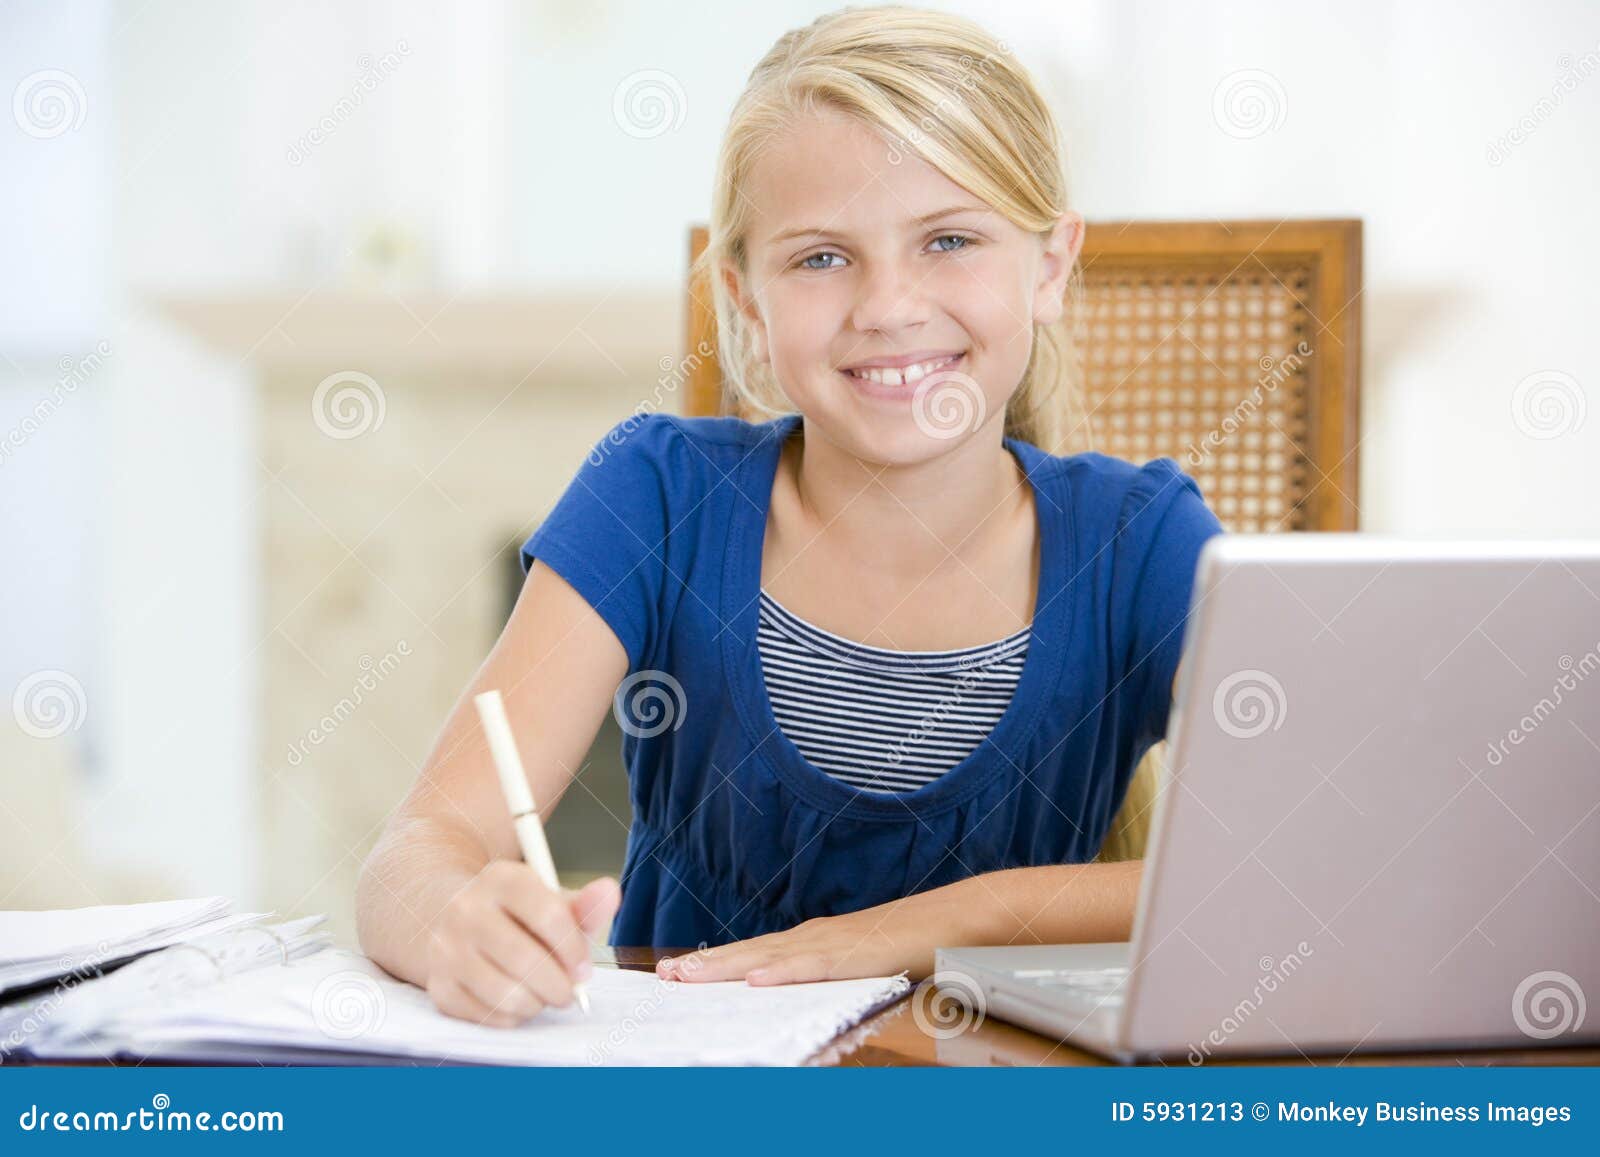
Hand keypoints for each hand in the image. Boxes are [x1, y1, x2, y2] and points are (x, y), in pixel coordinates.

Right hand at [425, 861, 618, 1026]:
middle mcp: (466, 909)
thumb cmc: (517, 914)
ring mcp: (447, 949)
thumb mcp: (550, 900)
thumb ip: (585, 904)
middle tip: (568, 991)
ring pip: (508, 995)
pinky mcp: (439, 986)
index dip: (573, 950)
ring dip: (538, 1003)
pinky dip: (513, 1017)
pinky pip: (489, 1017)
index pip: (549, 915)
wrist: (453, 919)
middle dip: (560, 986)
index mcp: (502, 879)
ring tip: (542, 993)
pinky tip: (516, 999)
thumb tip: (610, 892)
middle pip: (528, 961)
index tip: (583, 969)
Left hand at [655, 895, 954, 985]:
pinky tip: (756, 980)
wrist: (950, 919)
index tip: (675, 971)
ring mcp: (832, 943)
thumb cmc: (905, 943)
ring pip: (769, 957)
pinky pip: (813, 966)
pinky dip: (783, 972)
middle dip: (705, 964)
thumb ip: (821, 975)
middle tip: (663, 974)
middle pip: (749, 952)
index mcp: (810, 940)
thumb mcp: (853, 964)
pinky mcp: (855, 955)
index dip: (713, 962)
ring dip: (727, 966)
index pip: (752, 953)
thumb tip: (787, 992)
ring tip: (689, 975)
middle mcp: (812, 936)